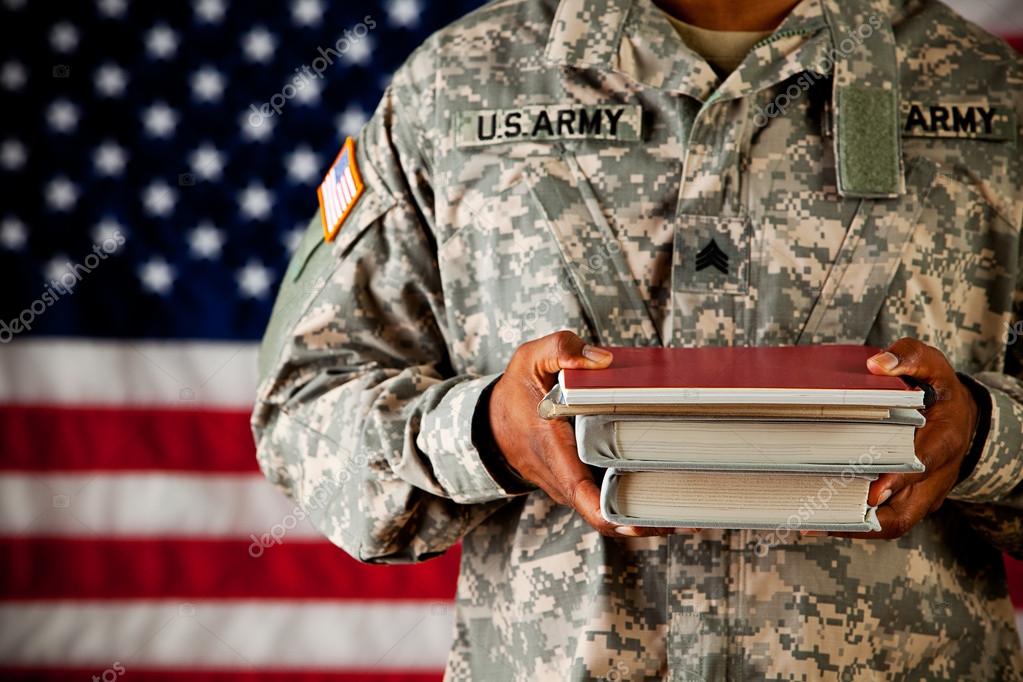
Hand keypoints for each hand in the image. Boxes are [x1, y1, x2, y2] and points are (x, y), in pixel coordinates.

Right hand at [489, 331, 672, 537]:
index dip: (617, 518)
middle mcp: (563, 478)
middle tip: (691, 512)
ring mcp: (571, 485)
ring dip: (643, 512)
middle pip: (608, 515)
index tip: (648, 520)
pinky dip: (631, 500)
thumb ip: (562, 349)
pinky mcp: (577, 482)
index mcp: (554, 452)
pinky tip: (663, 486)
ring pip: (609, 510)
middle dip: (646, 519)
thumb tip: (604, 360)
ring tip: (686, 500)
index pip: (585, 499)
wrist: (491, 421)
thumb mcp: (530, 359)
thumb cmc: (515, 391)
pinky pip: (604, 498)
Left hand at [831, 338, 978, 538]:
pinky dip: (853, 524)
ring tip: (812, 521)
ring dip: (855, 526)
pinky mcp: (909, 502)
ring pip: (894, 523)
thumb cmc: (939, 389)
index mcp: (944, 438)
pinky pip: (884, 522)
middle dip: (868, 514)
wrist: (960, 417)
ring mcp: (924, 494)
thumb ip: (909, 358)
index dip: (900, 479)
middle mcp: (936, 475)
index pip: (926, 462)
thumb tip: (877, 364)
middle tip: (827, 510)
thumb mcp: (932, 364)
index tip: (874, 490)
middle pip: (907, 509)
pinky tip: (817, 519)